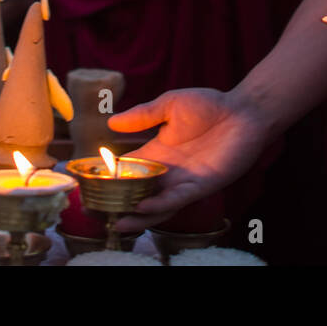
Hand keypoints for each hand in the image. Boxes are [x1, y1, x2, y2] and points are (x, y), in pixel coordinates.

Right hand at [107, 89, 273, 231]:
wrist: (243, 111)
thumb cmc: (209, 104)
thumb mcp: (169, 104)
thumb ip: (143, 115)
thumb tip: (111, 122)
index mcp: (156, 152)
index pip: (125, 169)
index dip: (105, 177)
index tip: (83, 184)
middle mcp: (167, 171)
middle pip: (136, 192)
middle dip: (116, 203)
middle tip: (93, 211)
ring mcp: (183, 181)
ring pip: (156, 205)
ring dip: (136, 214)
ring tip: (116, 221)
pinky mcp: (202, 186)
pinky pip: (178, 200)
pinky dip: (160, 206)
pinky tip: (144, 207)